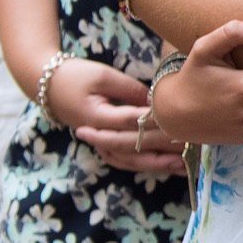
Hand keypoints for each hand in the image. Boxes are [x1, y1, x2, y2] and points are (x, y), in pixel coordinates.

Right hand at [50, 60, 187, 175]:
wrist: (49, 86)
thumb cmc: (77, 76)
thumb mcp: (104, 76)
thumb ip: (130, 89)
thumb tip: (155, 100)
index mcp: (97, 117)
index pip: (133, 122)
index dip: (158, 122)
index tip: (184, 121)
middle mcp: (99, 136)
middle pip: (135, 147)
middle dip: (164, 148)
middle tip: (193, 145)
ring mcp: (100, 143)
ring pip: (131, 161)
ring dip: (158, 164)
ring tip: (184, 165)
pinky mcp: (105, 144)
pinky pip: (127, 160)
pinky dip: (147, 165)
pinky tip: (168, 167)